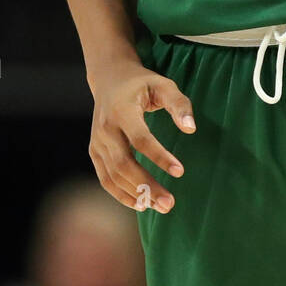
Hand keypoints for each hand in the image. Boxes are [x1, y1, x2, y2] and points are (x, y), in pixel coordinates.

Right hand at [87, 64, 195, 211]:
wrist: (109, 78)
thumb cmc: (142, 83)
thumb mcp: (163, 85)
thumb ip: (179, 104)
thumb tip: (191, 129)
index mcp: (122, 110)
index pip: (140, 139)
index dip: (159, 156)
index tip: (180, 172)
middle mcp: (106, 128)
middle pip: (123, 163)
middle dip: (146, 185)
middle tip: (170, 203)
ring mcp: (97, 141)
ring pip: (113, 175)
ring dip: (136, 194)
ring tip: (161, 206)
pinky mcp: (95, 151)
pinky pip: (105, 178)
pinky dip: (121, 194)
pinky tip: (141, 204)